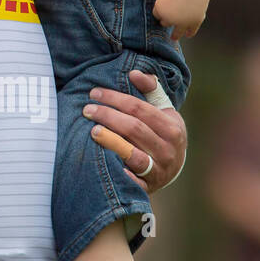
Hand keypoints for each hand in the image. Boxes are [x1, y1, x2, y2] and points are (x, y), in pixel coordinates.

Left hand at [86, 69, 187, 193]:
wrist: (172, 167)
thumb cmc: (161, 131)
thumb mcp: (162, 110)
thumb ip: (150, 89)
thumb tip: (134, 73)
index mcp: (172, 127)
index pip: (139, 108)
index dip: (114, 98)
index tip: (94, 93)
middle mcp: (168, 150)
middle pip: (133, 128)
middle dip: (107, 116)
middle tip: (87, 110)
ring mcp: (159, 170)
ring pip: (131, 153)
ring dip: (110, 141)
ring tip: (92, 130)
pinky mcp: (149, 187)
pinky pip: (132, 180)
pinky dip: (118, 172)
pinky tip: (102, 162)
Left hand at [136, 0, 209, 40]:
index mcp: (160, 10)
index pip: (156, 14)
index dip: (159, 9)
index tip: (163, 5)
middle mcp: (171, 19)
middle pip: (166, 23)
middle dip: (166, 20)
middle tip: (167, 18)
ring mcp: (184, 21)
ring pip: (177, 31)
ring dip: (175, 34)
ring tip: (174, 37)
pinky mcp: (196, 21)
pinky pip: (192, 30)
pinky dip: (190, 33)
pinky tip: (188, 35)